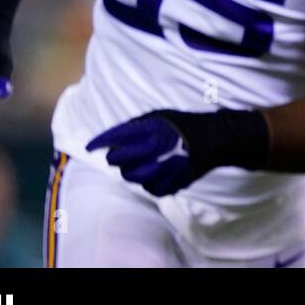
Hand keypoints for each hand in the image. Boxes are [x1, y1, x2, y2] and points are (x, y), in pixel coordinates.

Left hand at [87, 111, 205, 196]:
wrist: (215, 139)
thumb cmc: (183, 125)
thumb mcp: (159, 116)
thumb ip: (134, 126)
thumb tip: (110, 138)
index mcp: (151, 130)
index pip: (115, 138)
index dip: (98, 142)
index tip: (89, 147)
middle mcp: (155, 150)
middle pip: (118, 160)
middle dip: (115, 157)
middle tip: (118, 155)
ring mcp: (163, 169)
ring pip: (130, 177)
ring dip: (129, 171)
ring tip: (139, 163)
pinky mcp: (171, 184)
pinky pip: (148, 189)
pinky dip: (147, 182)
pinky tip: (153, 173)